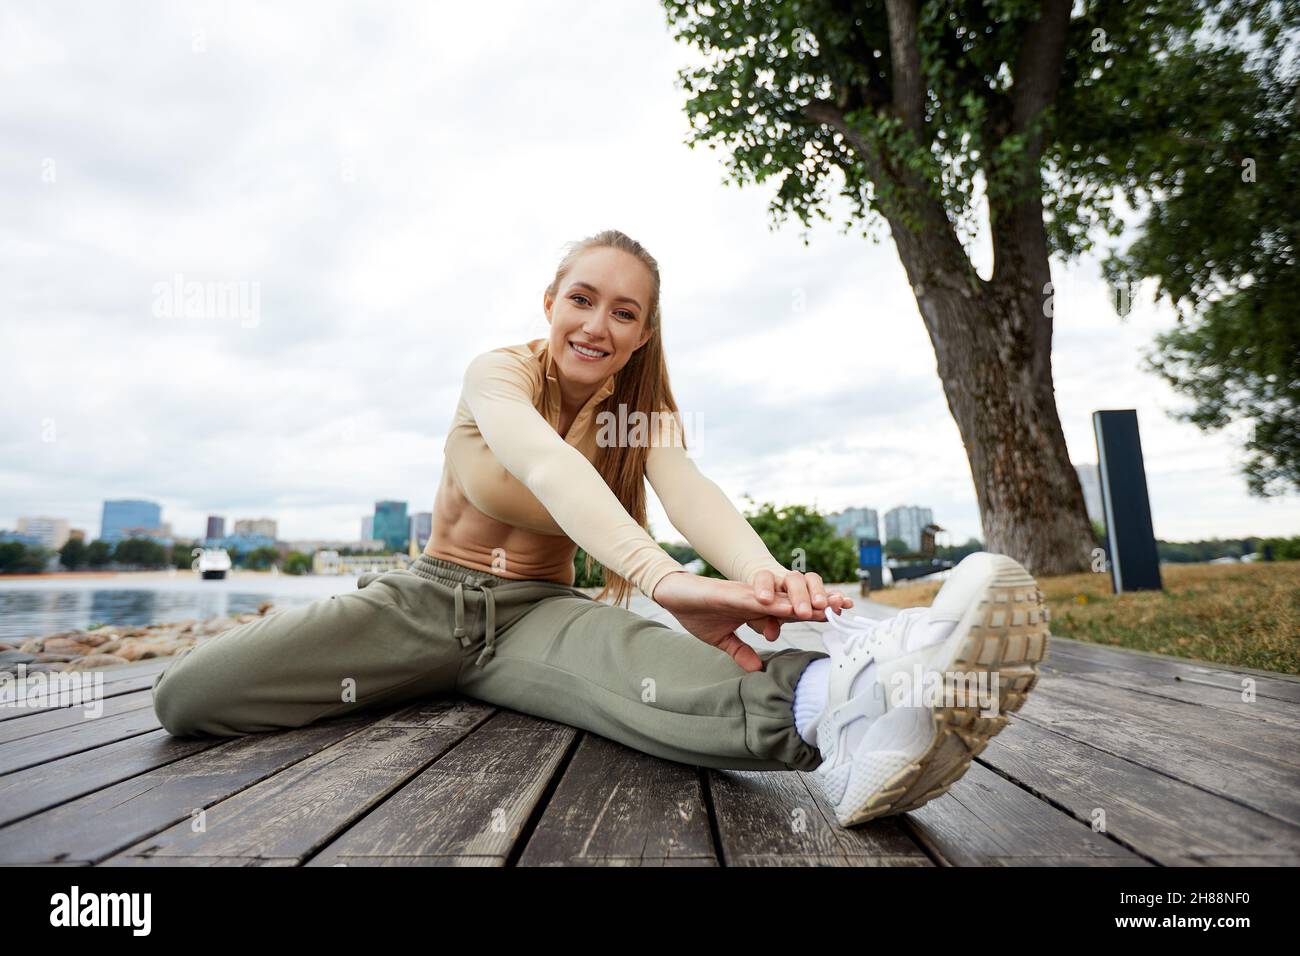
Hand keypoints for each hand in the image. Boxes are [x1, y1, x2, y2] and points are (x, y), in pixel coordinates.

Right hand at [649, 570, 840, 672]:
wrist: (674, 596)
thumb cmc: (698, 613)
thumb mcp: (722, 639)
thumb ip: (740, 651)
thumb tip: (756, 667)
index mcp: (758, 609)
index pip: (792, 612)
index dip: (815, 613)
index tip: (840, 617)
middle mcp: (757, 599)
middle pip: (794, 600)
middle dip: (820, 602)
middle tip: (847, 606)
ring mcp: (746, 595)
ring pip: (779, 598)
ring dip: (803, 603)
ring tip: (826, 608)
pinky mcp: (730, 594)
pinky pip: (755, 599)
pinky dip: (772, 603)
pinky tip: (788, 607)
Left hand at [750, 567, 852, 622]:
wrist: (770, 590)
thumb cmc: (759, 605)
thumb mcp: (755, 615)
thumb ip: (762, 624)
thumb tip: (771, 634)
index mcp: (766, 581)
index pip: (764, 577)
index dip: (764, 587)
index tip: (764, 600)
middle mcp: (786, 579)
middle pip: (794, 578)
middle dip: (799, 596)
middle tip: (803, 613)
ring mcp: (803, 584)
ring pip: (812, 581)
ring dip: (820, 594)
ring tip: (826, 606)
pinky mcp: (816, 593)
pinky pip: (829, 592)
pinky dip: (837, 598)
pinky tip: (847, 604)